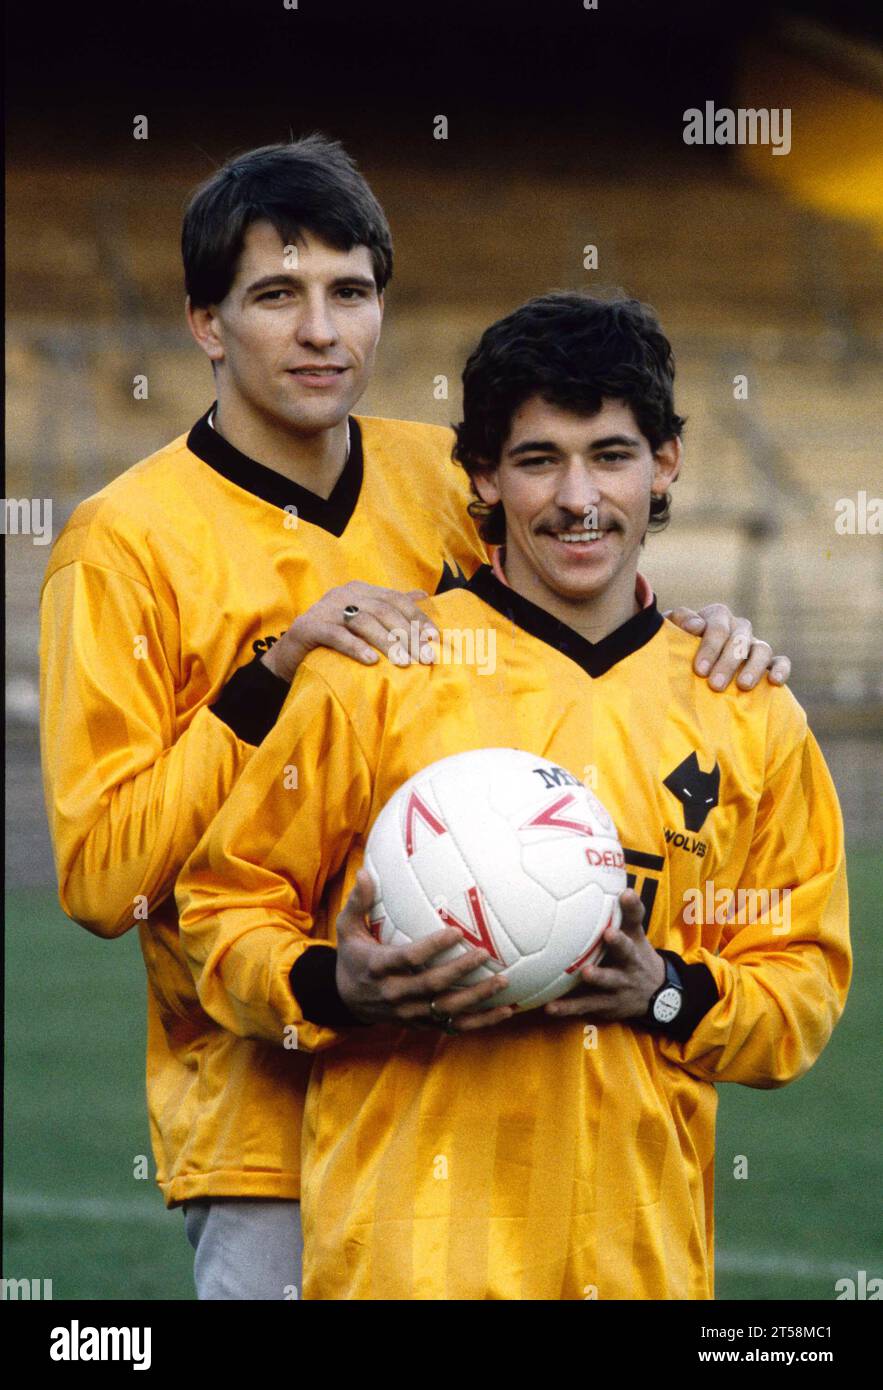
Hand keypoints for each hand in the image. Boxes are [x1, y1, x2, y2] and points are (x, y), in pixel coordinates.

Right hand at [261, 582, 439, 683]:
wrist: (289, 656)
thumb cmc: (332, 640)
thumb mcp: (363, 620)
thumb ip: (390, 606)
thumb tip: (423, 596)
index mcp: (360, 590)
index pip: (396, 600)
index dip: (417, 618)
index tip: (434, 639)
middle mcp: (343, 594)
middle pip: (383, 610)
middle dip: (407, 634)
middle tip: (424, 658)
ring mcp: (325, 609)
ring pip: (363, 621)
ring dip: (387, 642)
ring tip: (404, 663)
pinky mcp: (309, 627)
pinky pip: (337, 635)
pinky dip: (356, 647)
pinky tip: (372, 661)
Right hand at [335, 870, 515, 1031]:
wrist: (346, 1000)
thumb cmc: (353, 955)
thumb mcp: (347, 929)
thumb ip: (357, 903)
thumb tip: (365, 871)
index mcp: (378, 968)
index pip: (408, 959)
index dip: (432, 948)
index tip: (455, 932)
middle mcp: (394, 994)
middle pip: (431, 985)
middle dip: (459, 971)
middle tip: (485, 954)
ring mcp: (409, 1013)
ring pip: (447, 1009)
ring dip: (476, 998)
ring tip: (503, 982)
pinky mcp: (422, 1024)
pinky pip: (454, 1027)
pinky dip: (481, 1022)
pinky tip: (505, 1011)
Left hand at [543, 890, 663, 1020]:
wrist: (656, 994)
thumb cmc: (635, 954)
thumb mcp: (635, 933)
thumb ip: (626, 911)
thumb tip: (620, 884)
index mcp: (634, 941)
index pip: (635, 920)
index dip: (631, 908)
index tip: (624, 895)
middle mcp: (630, 963)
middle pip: (627, 952)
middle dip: (619, 943)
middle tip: (609, 933)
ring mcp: (619, 986)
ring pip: (608, 982)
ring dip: (598, 977)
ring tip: (586, 972)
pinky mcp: (606, 1005)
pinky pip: (585, 1006)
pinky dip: (567, 1007)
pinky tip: (549, 1007)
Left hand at [665, 603, 790, 690]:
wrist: (686, 659)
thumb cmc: (677, 645)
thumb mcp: (671, 630)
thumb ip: (679, 621)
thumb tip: (697, 626)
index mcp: (717, 616)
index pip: (717, 626)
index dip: (709, 647)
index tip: (699, 670)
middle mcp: (738, 627)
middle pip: (740, 639)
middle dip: (728, 662)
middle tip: (715, 685)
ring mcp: (754, 644)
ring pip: (763, 649)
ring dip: (754, 667)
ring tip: (742, 686)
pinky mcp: (768, 662)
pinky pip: (781, 661)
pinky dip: (781, 669)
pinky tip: (774, 682)